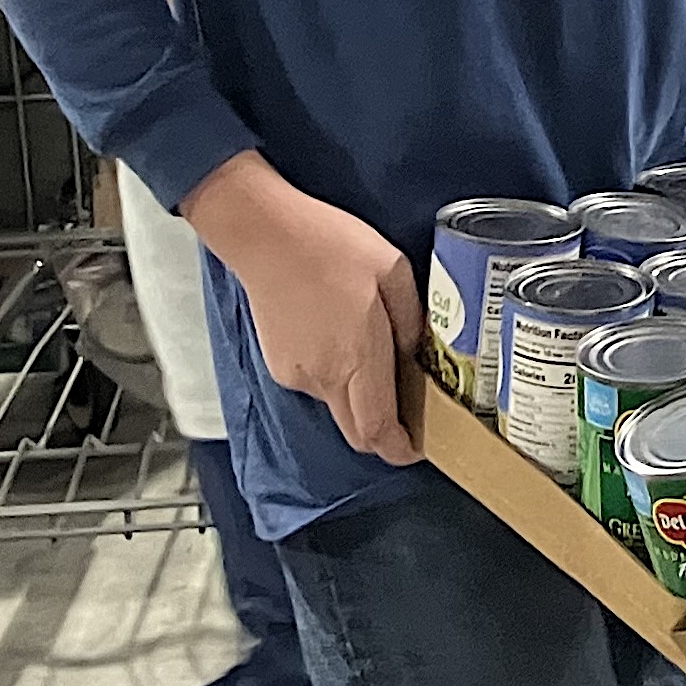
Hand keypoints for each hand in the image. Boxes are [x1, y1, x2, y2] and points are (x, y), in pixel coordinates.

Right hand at [185, 154, 424, 465]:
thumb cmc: (331, 246)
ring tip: (370, 348)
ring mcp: (297, 375)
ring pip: (337, 404)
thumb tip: (416, 350)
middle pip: (357, 432)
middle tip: (408, 409)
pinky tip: (339, 335)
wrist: (266, 236)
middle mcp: (324, 377)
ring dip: (358, 394)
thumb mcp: (393, 271)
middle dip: (384, 433)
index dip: (400, 449)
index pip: (377, 430)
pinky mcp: (278, 365)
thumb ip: (411, 318)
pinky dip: (335, 374)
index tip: (418, 447)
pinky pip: (316, 383)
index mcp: (357, 358)